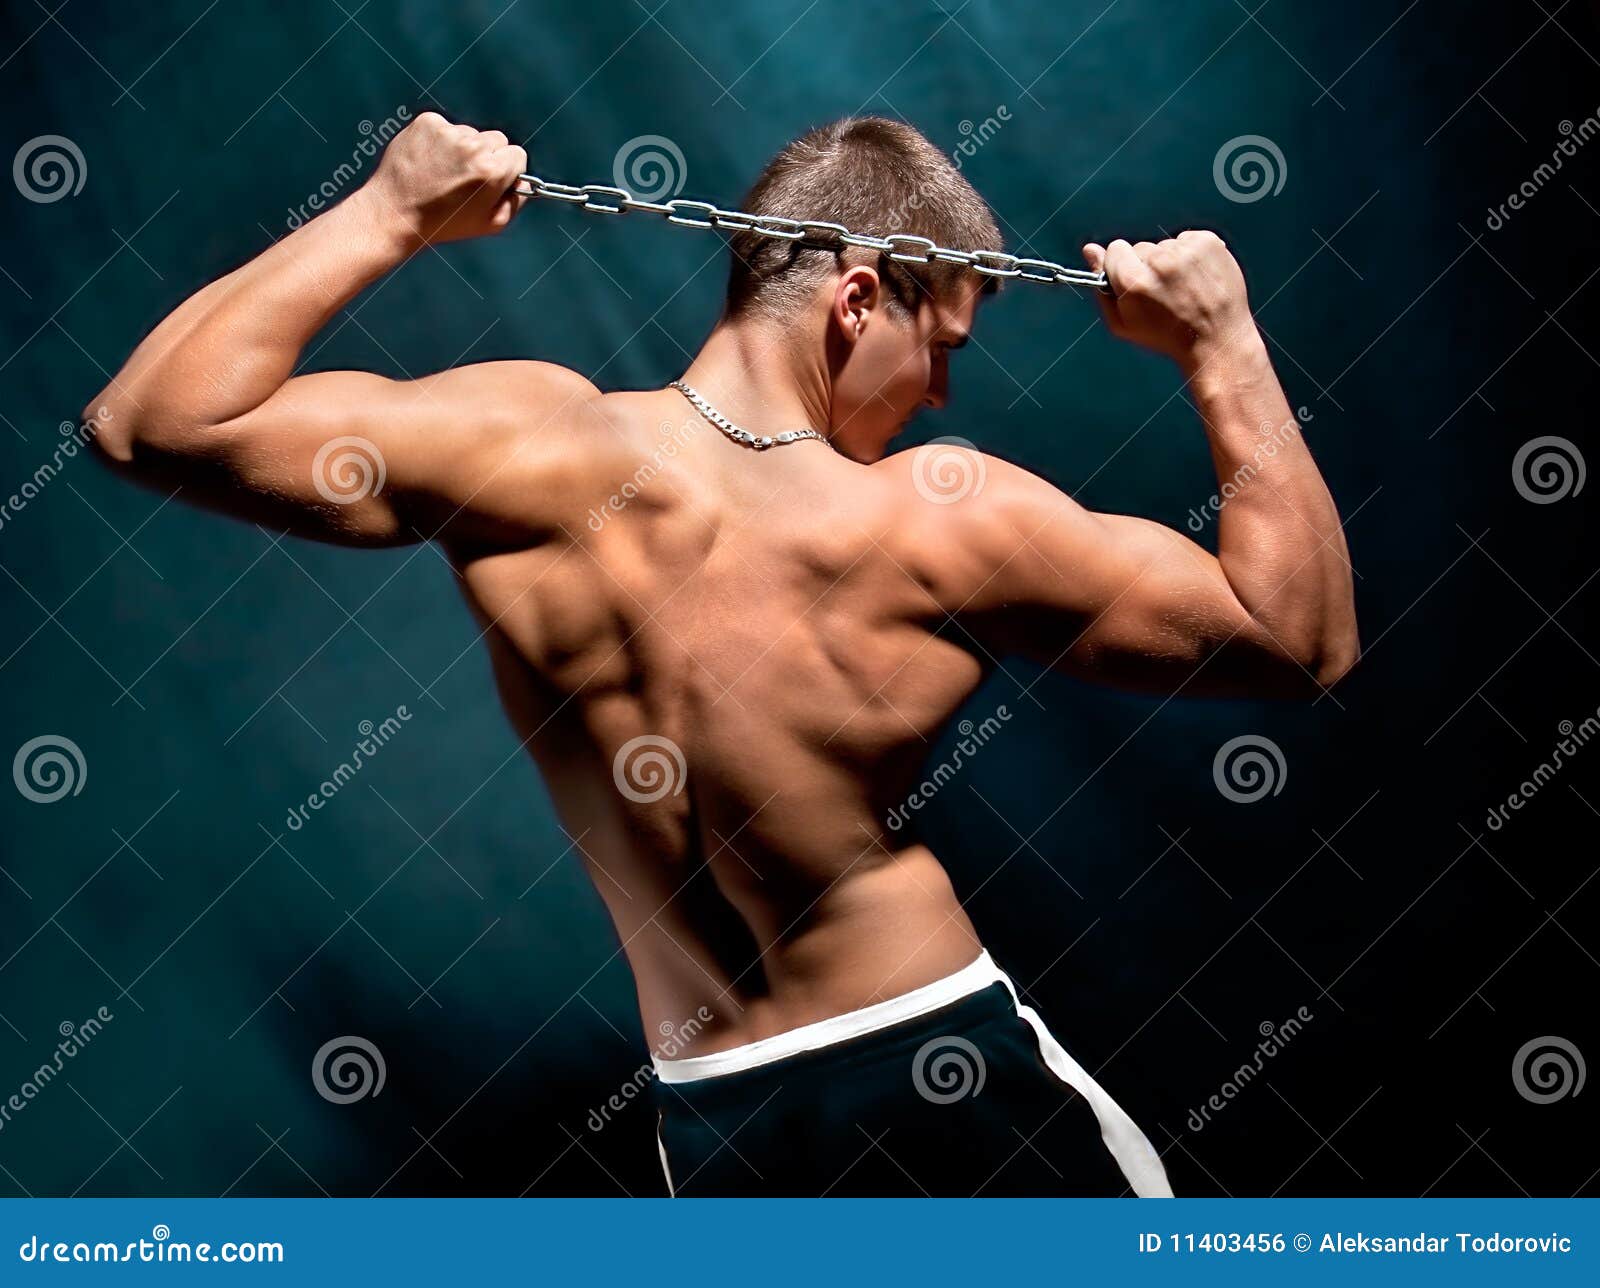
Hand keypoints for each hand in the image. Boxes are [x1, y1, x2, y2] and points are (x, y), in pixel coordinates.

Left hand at [358, 111, 527, 247]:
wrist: (395, 212)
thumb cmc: (445, 223)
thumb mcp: (492, 224)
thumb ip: (517, 200)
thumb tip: (524, 181)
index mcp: (492, 171)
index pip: (517, 154)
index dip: (507, 170)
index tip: (492, 181)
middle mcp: (473, 146)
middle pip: (497, 140)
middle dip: (487, 157)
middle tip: (466, 179)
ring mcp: (448, 132)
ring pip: (471, 133)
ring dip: (462, 149)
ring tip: (442, 173)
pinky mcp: (427, 122)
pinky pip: (446, 127)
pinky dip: (440, 141)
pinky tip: (429, 161)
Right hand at [1082, 232, 1255, 368]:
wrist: (1216, 339)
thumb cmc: (1166, 336)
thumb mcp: (1123, 323)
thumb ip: (1102, 286)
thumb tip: (1090, 250)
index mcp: (1134, 281)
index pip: (1115, 249)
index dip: (1121, 267)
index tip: (1134, 283)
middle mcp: (1159, 262)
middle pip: (1140, 247)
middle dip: (1146, 266)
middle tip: (1163, 293)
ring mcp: (1186, 250)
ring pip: (1164, 245)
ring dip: (1169, 262)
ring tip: (1183, 288)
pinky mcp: (1208, 242)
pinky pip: (1187, 240)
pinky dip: (1190, 255)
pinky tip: (1197, 277)